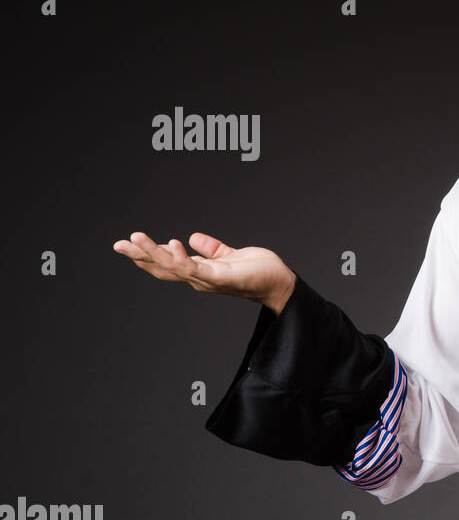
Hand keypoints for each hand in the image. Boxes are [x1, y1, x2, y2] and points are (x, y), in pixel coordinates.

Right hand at [111, 231, 296, 312]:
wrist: (279, 282)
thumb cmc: (257, 270)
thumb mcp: (228, 255)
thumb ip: (211, 248)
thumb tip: (194, 237)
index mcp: (199, 271)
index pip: (167, 263)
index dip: (147, 254)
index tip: (128, 243)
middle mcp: (198, 278)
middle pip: (162, 267)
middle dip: (140, 256)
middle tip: (118, 244)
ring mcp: (207, 279)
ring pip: (173, 267)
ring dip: (153, 253)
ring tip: (136, 239)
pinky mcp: (220, 277)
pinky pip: (195, 268)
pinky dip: (182, 257)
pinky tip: (172, 243)